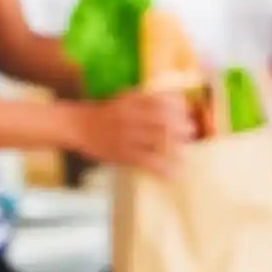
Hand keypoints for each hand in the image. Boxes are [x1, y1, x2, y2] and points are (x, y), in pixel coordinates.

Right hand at [69, 92, 193, 174]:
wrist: (80, 126)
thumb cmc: (109, 113)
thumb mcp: (127, 98)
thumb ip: (149, 99)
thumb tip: (180, 101)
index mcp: (132, 101)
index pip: (161, 100)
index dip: (178, 106)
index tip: (188, 111)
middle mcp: (130, 116)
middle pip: (162, 120)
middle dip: (181, 125)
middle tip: (191, 131)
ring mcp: (126, 135)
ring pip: (157, 140)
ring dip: (175, 146)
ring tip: (185, 151)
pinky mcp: (123, 153)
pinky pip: (147, 161)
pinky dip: (163, 168)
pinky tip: (174, 173)